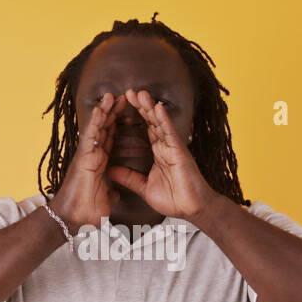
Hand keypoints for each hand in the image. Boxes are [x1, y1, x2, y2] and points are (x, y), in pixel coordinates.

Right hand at [48, 91, 126, 228]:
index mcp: (100, 162)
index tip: (127, 112)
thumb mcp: (105, 199)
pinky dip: (96, 122)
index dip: (118, 125)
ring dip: (104, 111)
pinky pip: (91, 136)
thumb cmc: (87, 210)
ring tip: (112, 95)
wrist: (76, 218)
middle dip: (114, 113)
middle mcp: (93, 155)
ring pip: (97, 128)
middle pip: (105, 129)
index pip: (111, 139)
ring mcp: (87, 155)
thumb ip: (110, 192)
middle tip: (124, 97)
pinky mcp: (83, 157)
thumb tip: (114, 194)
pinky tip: (101, 109)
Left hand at [105, 88, 217, 219]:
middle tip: (129, 91)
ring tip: (139, 93)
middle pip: (151, 122)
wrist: (191, 210)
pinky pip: (170, 133)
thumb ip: (129, 177)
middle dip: (140, 106)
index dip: (135, 117)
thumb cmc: (174, 199)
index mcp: (158, 153)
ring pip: (160, 123)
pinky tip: (157, 107)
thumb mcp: (144, 187)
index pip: (145, 130)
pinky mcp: (179, 152)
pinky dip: (164, 120)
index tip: (123, 106)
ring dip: (150, 107)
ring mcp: (173, 148)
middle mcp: (165, 147)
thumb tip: (110, 170)